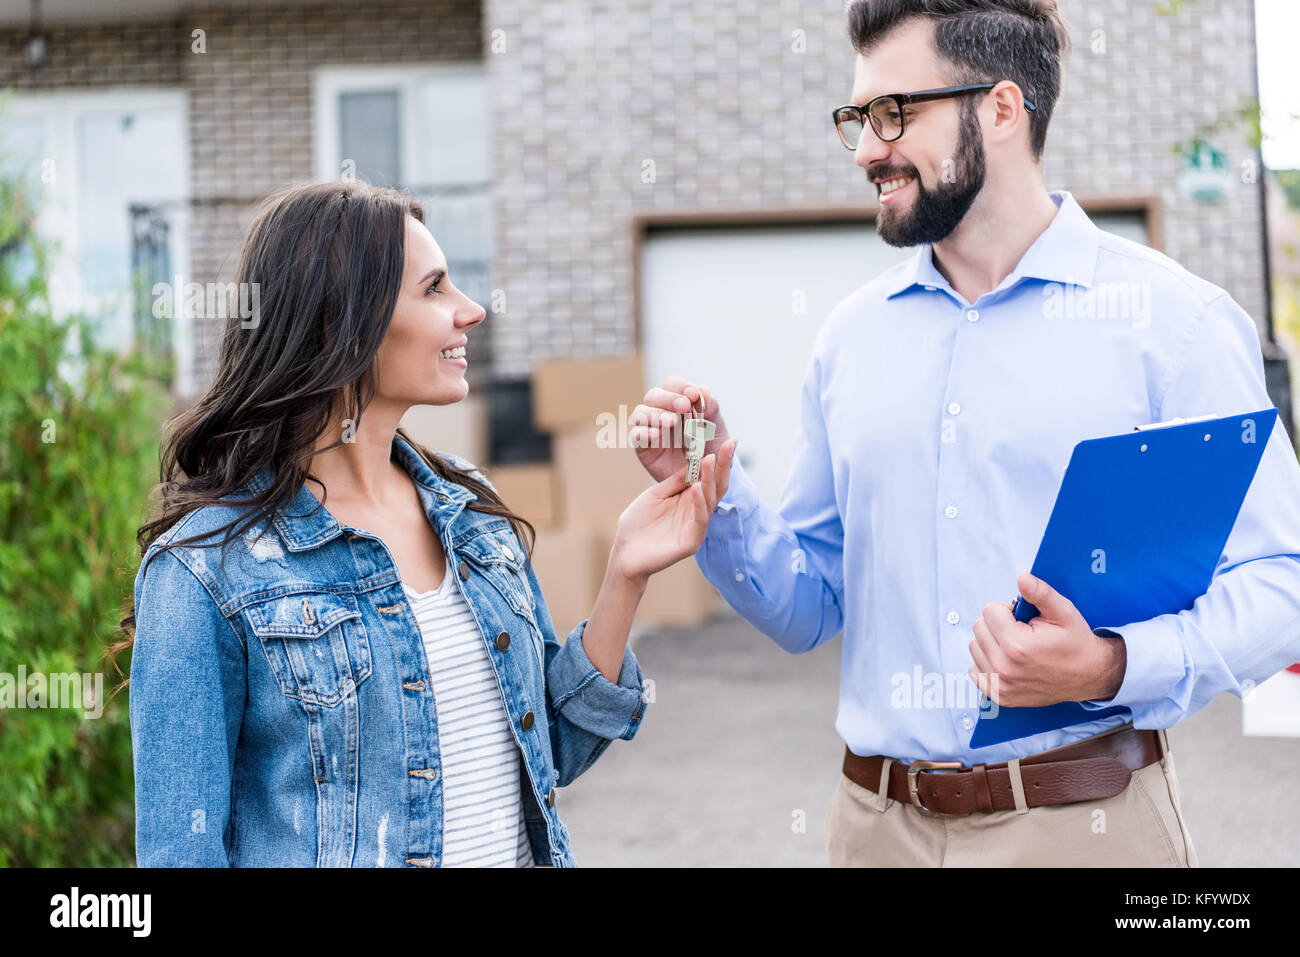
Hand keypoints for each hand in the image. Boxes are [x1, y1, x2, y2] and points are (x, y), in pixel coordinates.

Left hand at [608, 439, 738, 582]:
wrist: (624, 553)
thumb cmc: (638, 524)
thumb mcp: (655, 495)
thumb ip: (675, 481)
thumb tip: (693, 461)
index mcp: (689, 500)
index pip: (709, 477)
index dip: (718, 460)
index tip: (729, 440)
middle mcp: (697, 512)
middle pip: (716, 486)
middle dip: (722, 465)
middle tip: (728, 444)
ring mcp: (696, 527)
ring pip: (709, 500)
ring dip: (710, 480)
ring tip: (709, 460)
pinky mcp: (691, 542)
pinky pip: (699, 520)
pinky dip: (699, 504)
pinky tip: (698, 489)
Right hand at [630, 376, 732, 482]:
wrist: (706, 476)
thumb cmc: (710, 448)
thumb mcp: (716, 427)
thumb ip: (711, 407)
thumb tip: (703, 389)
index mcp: (677, 402)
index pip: (672, 385)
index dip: (680, 387)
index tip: (694, 394)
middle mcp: (660, 412)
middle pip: (653, 395)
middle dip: (668, 399)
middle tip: (684, 406)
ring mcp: (650, 429)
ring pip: (641, 413)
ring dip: (655, 414)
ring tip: (671, 422)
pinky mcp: (643, 447)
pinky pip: (636, 435)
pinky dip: (644, 433)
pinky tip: (658, 435)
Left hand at [967, 571, 1126, 707]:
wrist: (1089, 675)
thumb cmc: (1075, 642)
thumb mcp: (1063, 612)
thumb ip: (1040, 592)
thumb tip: (1021, 577)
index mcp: (1016, 645)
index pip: (989, 611)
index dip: (1007, 610)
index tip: (1024, 619)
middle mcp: (1004, 667)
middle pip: (979, 627)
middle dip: (997, 624)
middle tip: (1022, 632)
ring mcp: (1000, 685)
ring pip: (974, 647)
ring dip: (991, 642)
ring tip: (1016, 646)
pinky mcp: (999, 696)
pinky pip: (974, 670)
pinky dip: (987, 662)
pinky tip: (1008, 661)